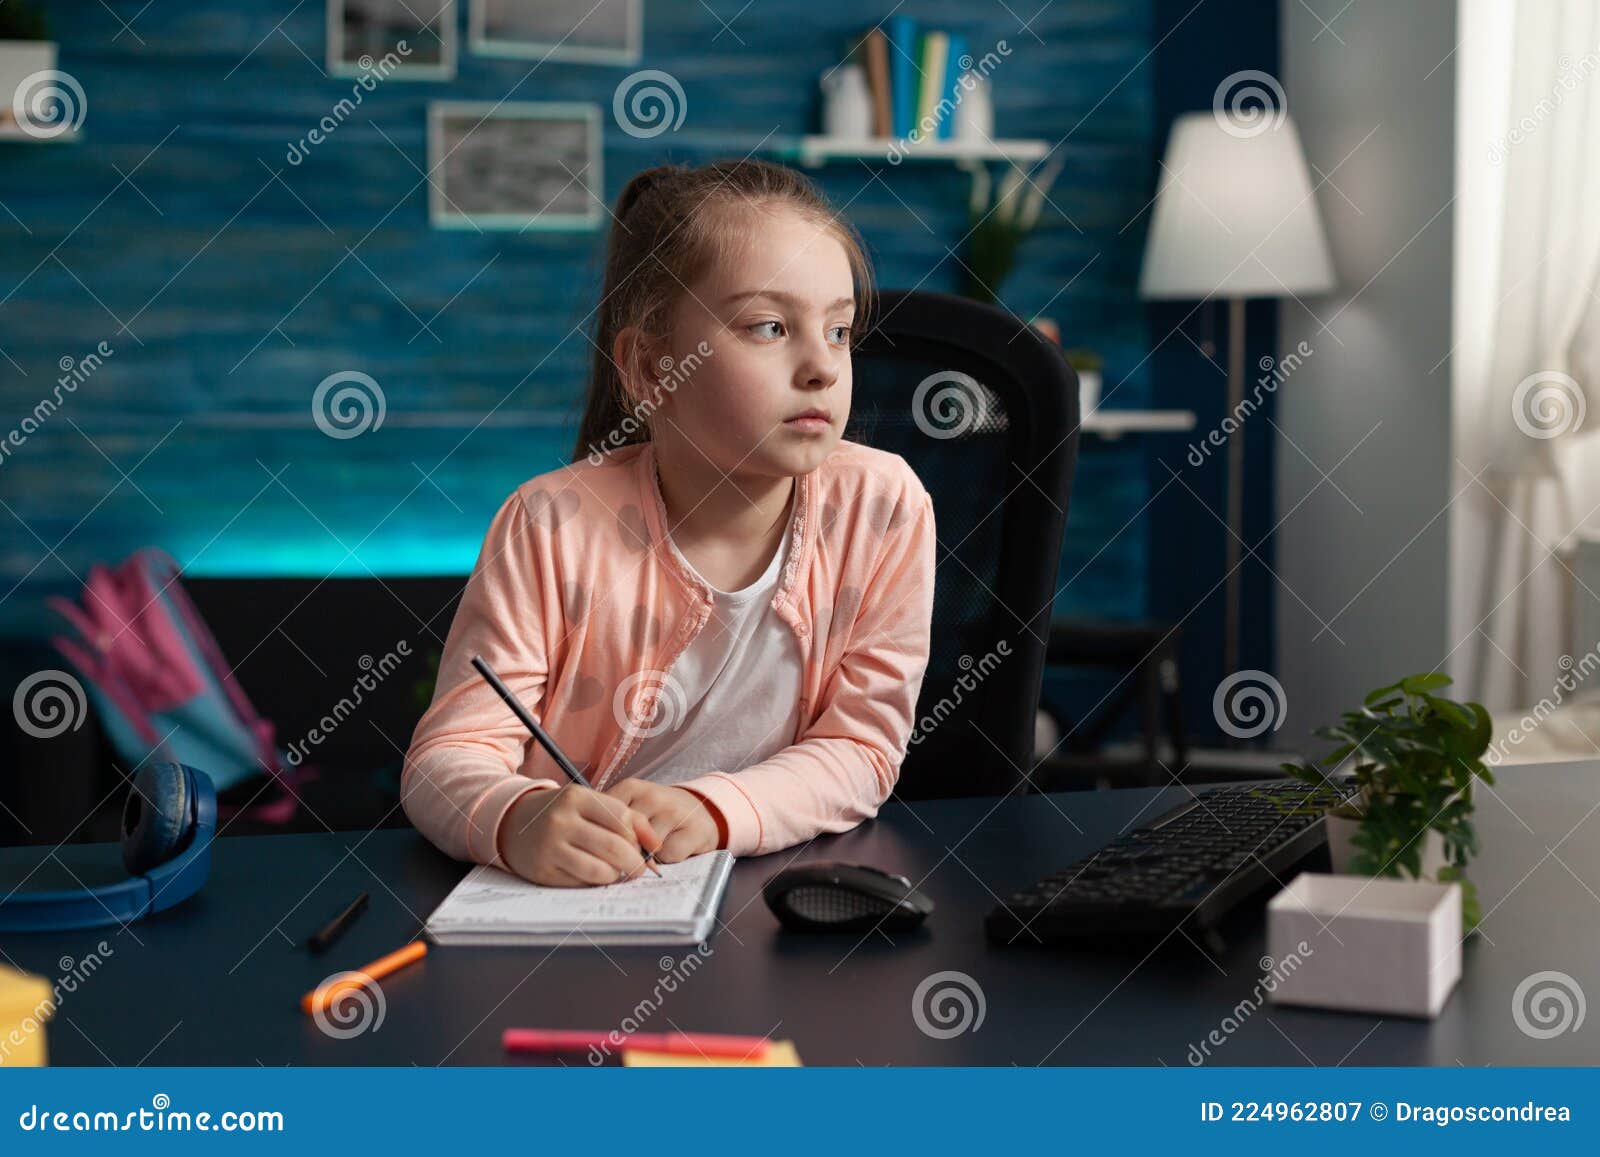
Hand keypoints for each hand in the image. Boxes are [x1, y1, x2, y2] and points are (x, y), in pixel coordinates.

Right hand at [498, 784, 661, 886]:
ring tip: (619, 872)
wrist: (513, 823)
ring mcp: (551, 847)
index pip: (622, 818)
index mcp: (577, 797)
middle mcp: (562, 821)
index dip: (641, 837)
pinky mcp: (544, 872)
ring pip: (600, 870)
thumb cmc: (563, 812)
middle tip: (640, 868)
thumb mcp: (590, 803)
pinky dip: (596, 883)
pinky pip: (582, 884)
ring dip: (617, 876)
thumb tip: (656, 843)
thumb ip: (627, 817)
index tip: (647, 847)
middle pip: (614, 847)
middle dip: (635, 863)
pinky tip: (596, 875)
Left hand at [603, 779, 721, 862]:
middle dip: (628, 850)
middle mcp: (652, 796)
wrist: (701, 811)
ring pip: (646, 848)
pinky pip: (668, 855)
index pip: (604, 819)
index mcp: (631, 788)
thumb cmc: (658, 815)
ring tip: (658, 845)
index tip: (615, 840)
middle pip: (625, 837)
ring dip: (649, 856)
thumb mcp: (632, 809)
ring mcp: (674, 811)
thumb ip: (612, 823)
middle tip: (638, 847)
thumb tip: (600, 851)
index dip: (607, 837)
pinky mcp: (694, 830)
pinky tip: (675, 847)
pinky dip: (669, 859)